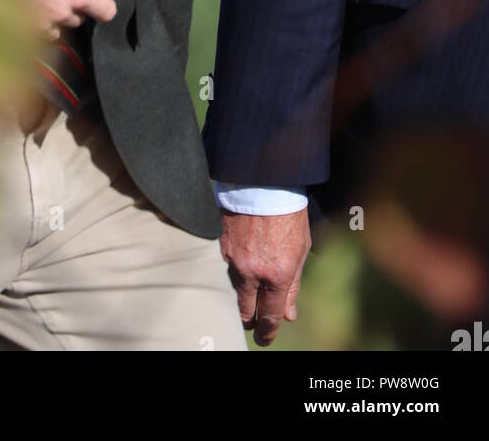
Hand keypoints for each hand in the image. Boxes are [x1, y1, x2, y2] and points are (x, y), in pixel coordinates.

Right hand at [219, 208, 310, 346]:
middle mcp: (251, 271)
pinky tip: (240, 265)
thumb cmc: (288, 214)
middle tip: (255, 321)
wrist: (264, 182)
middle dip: (250, 320)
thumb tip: (288, 314)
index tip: (265, 338)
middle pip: (244, 311)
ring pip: (233, 291)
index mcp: (276, 274)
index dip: (267, 332)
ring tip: (249, 291)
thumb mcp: (300, 251)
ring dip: (241, 295)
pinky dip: (232, 272)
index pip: (268, 315)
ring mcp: (232, 259)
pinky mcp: (219, 246)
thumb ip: (292, 285)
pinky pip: (224, 269)